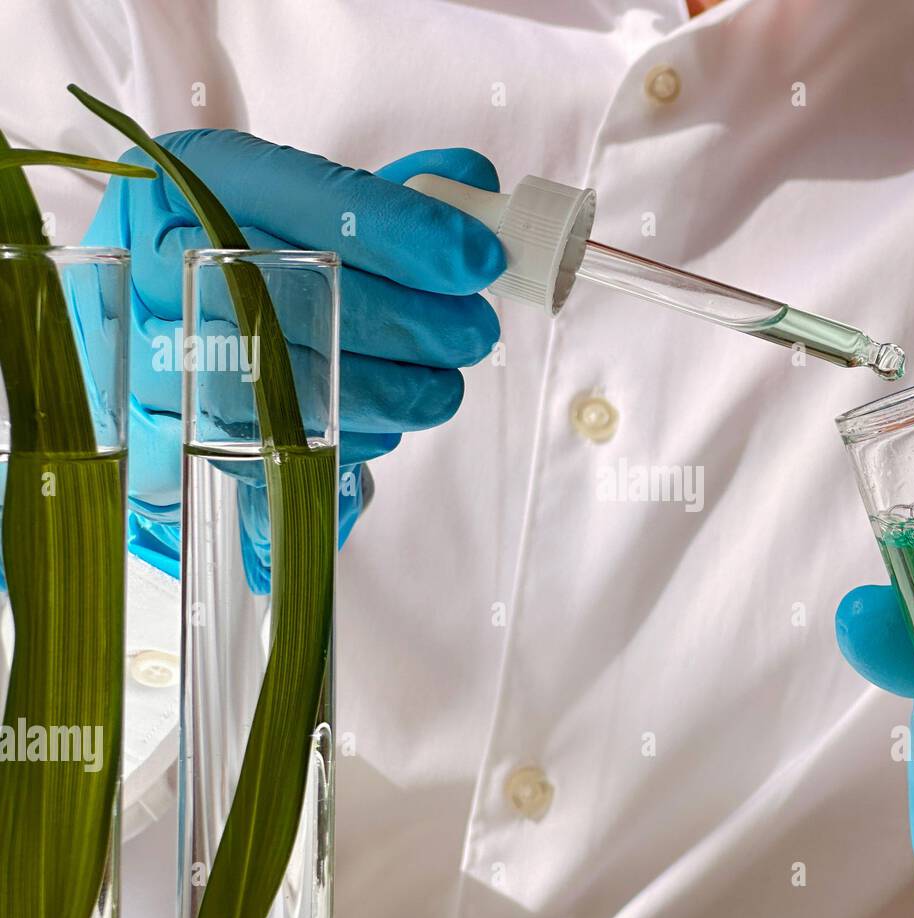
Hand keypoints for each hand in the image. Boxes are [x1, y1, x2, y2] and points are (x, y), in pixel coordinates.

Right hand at [81, 129, 504, 577]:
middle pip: (309, 301)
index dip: (407, 234)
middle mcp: (164, 267)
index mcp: (191, 181)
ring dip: (398, 395)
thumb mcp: (300, 200)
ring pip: (299, 389)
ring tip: (442, 385)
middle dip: (417, 324)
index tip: (480, 260)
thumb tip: (473, 182)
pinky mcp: (172, 442)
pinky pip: (277, 454)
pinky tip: (385, 426)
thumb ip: (390, 191)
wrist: (146, 328)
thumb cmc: (243, 257)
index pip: (311, 201)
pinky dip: (349, 442)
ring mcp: (157, 360)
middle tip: (475, 332)